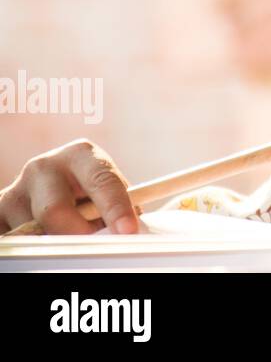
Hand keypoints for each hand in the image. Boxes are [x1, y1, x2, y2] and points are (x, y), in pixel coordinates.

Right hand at [0, 139, 139, 234]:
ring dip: (52, 241)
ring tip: (65, 237)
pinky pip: (12, 239)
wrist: (51, 188)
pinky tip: (41, 243)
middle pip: (55, 210)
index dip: (115, 207)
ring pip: (31, 231)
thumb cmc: (90, 193)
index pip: (101, 181)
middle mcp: (44, 167)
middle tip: (91, 247)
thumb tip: (120, 234)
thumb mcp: (105, 192)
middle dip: (75, 232)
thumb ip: (111, 207)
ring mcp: (16, 190)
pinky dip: (29, 247)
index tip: (127, 230)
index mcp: (81, 155)